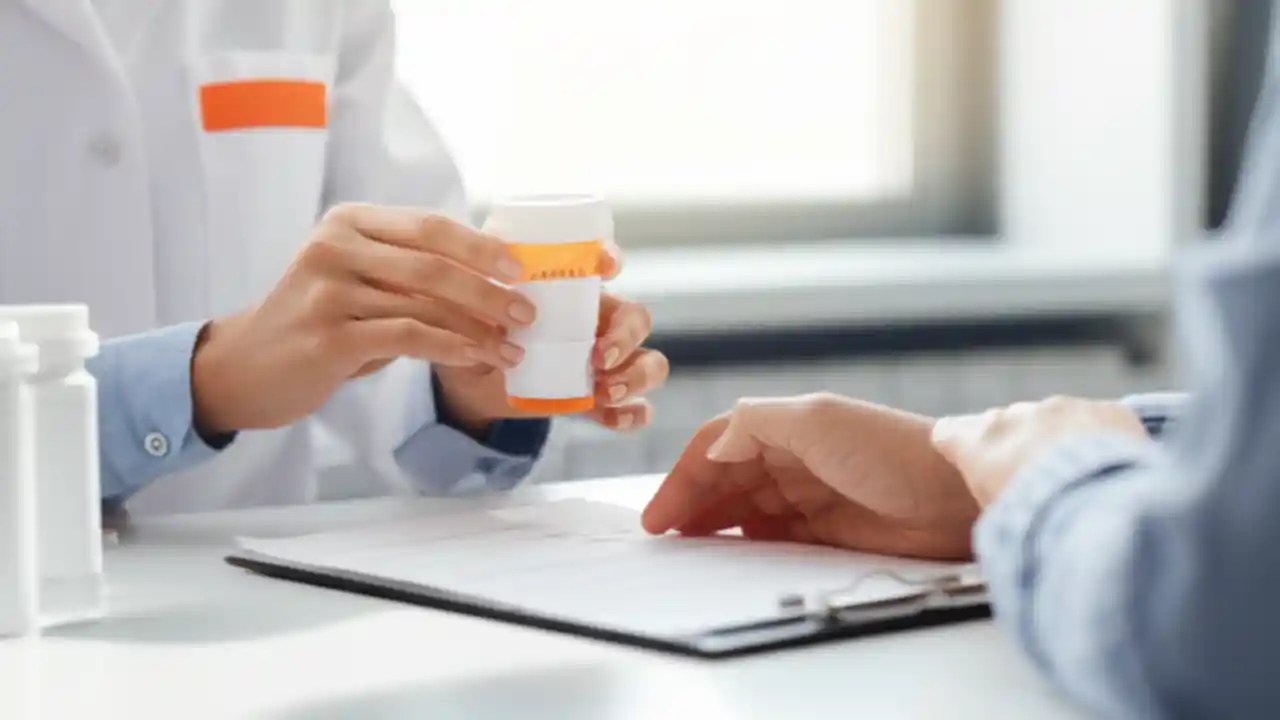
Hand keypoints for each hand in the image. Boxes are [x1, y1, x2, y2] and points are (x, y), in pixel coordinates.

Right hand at [192, 204, 534, 433]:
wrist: (243, 368)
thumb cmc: (317, 324)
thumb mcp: (358, 283)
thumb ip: (409, 272)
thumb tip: (494, 275)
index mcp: (349, 222)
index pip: (430, 225)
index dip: (480, 247)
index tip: (520, 269)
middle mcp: (335, 246)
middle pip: (433, 261)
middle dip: (489, 289)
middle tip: (526, 313)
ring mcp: (328, 290)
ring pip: (426, 303)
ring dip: (479, 329)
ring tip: (512, 349)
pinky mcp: (329, 336)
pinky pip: (409, 337)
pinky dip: (452, 348)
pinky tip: (479, 359)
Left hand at [434, 242, 669, 432]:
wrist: (472, 380)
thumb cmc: (479, 330)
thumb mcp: (473, 310)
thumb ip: (484, 301)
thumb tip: (494, 297)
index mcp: (574, 290)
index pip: (606, 265)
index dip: (614, 261)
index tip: (605, 268)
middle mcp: (599, 322)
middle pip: (637, 319)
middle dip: (626, 336)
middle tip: (599, 357)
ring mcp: (606, 363)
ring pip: (649, 362)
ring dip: (636, 375)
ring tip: (606, 391)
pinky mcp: (600, 399)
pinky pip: (635, 406)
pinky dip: (633, 412)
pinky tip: (615, 417)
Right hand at [642, 394, 980, 559]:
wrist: (957, 494)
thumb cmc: (890, 449)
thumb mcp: (815, 420)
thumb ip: (754, 423)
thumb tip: (711, 447)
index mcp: (785, 425)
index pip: (717, 447)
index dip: (683, 478)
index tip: (659, 517)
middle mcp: (793, 457)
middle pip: (725, 481)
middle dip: (691, 506)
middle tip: (666, 540)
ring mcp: (809, 495)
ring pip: (745, 511)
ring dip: (713, 526)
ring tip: (688, 552)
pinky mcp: (827, 532)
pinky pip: (774, 540)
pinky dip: (747, 548)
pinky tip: (730, 560)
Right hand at [931, 396, 1149, 506]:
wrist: (1097, 507)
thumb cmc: (1035, 523)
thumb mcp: (994, 516)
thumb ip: (989, 489)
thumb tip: (998, 491)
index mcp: (978, 441)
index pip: (950, 432)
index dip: (960, 447)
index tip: (975, 463)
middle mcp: (1016, 417)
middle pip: (1007, 425)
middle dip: (1017, 445)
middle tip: (1035, 482)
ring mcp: (1063, 409)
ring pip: (1055, 420)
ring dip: (1060, 441)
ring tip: (1079, 480)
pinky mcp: (1106, 410)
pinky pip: (1099, 422)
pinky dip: (1103, 439)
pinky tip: (1113, 471)